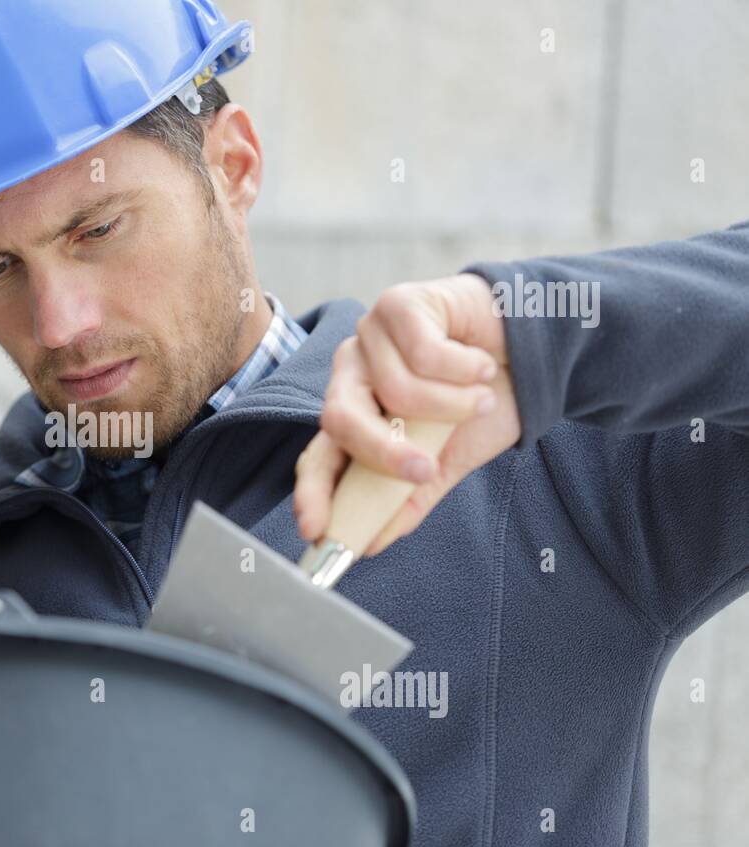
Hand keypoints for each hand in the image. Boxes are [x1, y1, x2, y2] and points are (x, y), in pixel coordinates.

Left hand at [294, 273, 521, 556]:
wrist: (534, 349)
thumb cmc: (483, 403)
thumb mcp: (446, 461)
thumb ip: (408, 498)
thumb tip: (373, 542)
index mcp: (355, 415)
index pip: (318, 455)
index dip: (312, 492)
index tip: (315, 530)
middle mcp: (352, 374)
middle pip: (341, 418)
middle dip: (384, 451)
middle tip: (426, 469)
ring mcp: (370, 335)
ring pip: (395, 388)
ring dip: (452, 405)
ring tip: (479, 398)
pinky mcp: (399, 303)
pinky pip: (424, 353)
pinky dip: (465, 370)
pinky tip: (481, 364)